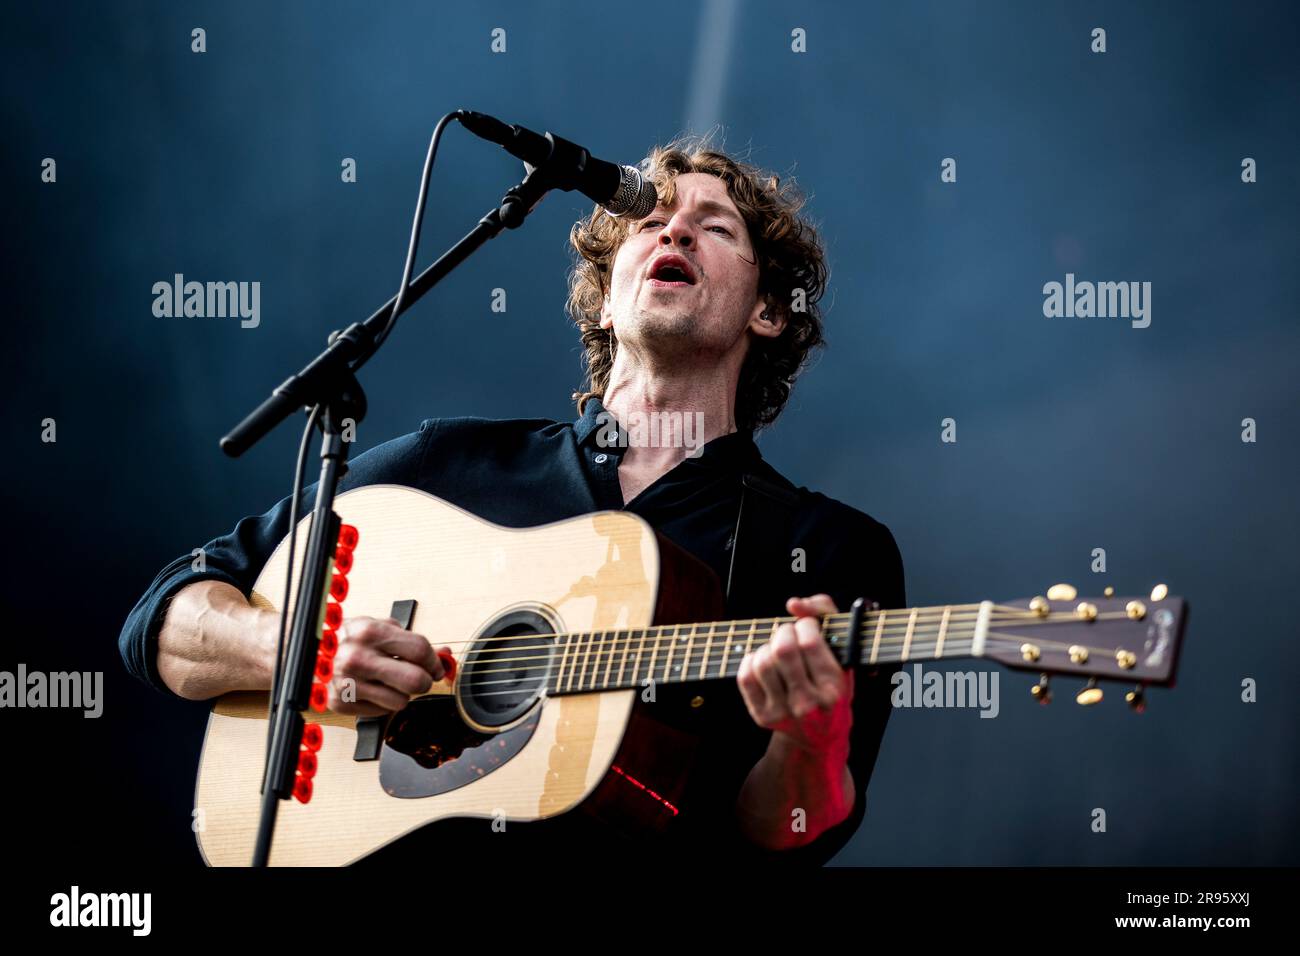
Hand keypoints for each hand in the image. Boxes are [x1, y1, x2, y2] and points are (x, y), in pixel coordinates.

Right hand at [327, 616, 450, 715]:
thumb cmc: (348, 639)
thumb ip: (411, 640)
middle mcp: (358, 657)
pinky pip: (380, 712)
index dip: (434, 661)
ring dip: (401, 694)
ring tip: (388, 682)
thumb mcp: (378, 628)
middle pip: (415, 680)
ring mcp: (348, 682)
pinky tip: (371, 689)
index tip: (436, 667)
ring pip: (401, 702)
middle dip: (424, 682)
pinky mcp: (340, 703)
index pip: (419, 650)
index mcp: (370, 632)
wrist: (305, 652)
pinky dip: (381, 703)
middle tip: (419, 679)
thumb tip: (445, 654)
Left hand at [736, 594, 852, 755]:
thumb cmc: (833, 686)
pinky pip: (746, 676)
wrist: (821, 734)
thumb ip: (826, 614)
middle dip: (784, 631)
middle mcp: (809, 704)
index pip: (809, 642)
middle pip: (783, 650)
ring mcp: (783, 712)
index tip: (808, 626)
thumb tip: (794, 604)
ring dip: (768, 647)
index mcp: (834, 689)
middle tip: (791, 634)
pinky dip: (752, 660)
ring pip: (762, 661)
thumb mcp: (844, 652)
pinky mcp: (762, 717)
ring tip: (779, 650)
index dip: (805, 624)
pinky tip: (765, 662)